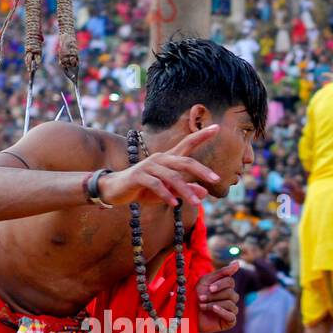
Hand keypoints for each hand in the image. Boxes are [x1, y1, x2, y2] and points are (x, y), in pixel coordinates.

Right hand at [98, 125, 220, 207]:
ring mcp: (148, 166)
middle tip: (216, 180)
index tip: (217, 128)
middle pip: (185, 162)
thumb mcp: (167, 193)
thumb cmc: (143, 190)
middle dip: (201, 170)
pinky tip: (174, 204)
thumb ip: (184, 191)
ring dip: (185, 191)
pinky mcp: (138, 176)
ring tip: (196, 204)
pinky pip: (156, 185)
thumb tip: (204, 193)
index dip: (201, 136)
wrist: (115, 190)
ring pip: (172, 177)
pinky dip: (166, 194)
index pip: (187, 144)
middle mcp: (160, 158)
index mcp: (168, 159)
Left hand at [195, 260, 239, 332]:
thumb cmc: (195, 296)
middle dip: (214, 296)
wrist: (186, 313)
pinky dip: (222, 312)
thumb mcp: (206, 281)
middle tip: (201, 298)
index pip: (230, 282)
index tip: (209, 288)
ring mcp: (231, 310)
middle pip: (231, 293)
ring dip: (214, 304)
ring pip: (231, 304)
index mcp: (226, 287)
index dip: (220, 284)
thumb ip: (222, 272)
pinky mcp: (229, 322)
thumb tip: (238, 263)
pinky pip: (232, 316)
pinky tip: (213, 309)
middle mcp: (231, 298)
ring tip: (202, 306)